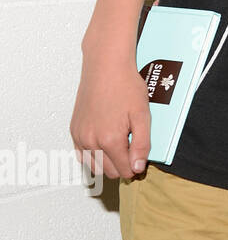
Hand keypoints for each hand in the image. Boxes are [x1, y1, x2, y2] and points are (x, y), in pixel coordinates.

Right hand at [69, 59, 151, 179]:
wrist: (105, 68)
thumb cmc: (125, 87)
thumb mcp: (142, 115)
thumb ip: (141, 145)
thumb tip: (137, 168)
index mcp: (109, 140)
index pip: (124, 170)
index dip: (137, 168)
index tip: (142, 160)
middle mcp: (90, 141)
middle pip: (109, 171)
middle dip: (124, 166)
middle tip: (134, 152)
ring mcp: (80, 136)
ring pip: (94, 166)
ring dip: (108, 164)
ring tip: (122, 148)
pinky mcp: (74, 130)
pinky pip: (82, 155)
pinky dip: (94, 156)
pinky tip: (105, 146)